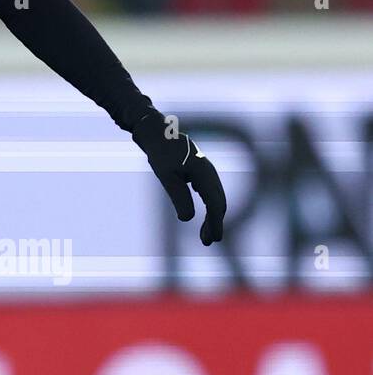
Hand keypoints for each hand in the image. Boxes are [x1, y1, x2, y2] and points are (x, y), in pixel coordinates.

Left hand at [131, 110, 226, 245]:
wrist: (157, 133)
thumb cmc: (161, 153)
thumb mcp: (166, 176)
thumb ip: (178, 197)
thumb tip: (187, 220)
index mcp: (204, 173)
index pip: (215, 203)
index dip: (215, 223)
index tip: (212, 239)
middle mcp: (210, 173)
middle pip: (218, 202)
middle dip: (215, 223)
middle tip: (207, 242)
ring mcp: (207, 172)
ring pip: (215, 198)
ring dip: (212, 217)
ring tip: (204, 235)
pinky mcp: (200, 172)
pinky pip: (209, 193)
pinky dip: (208, 207)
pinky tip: (204, 217)